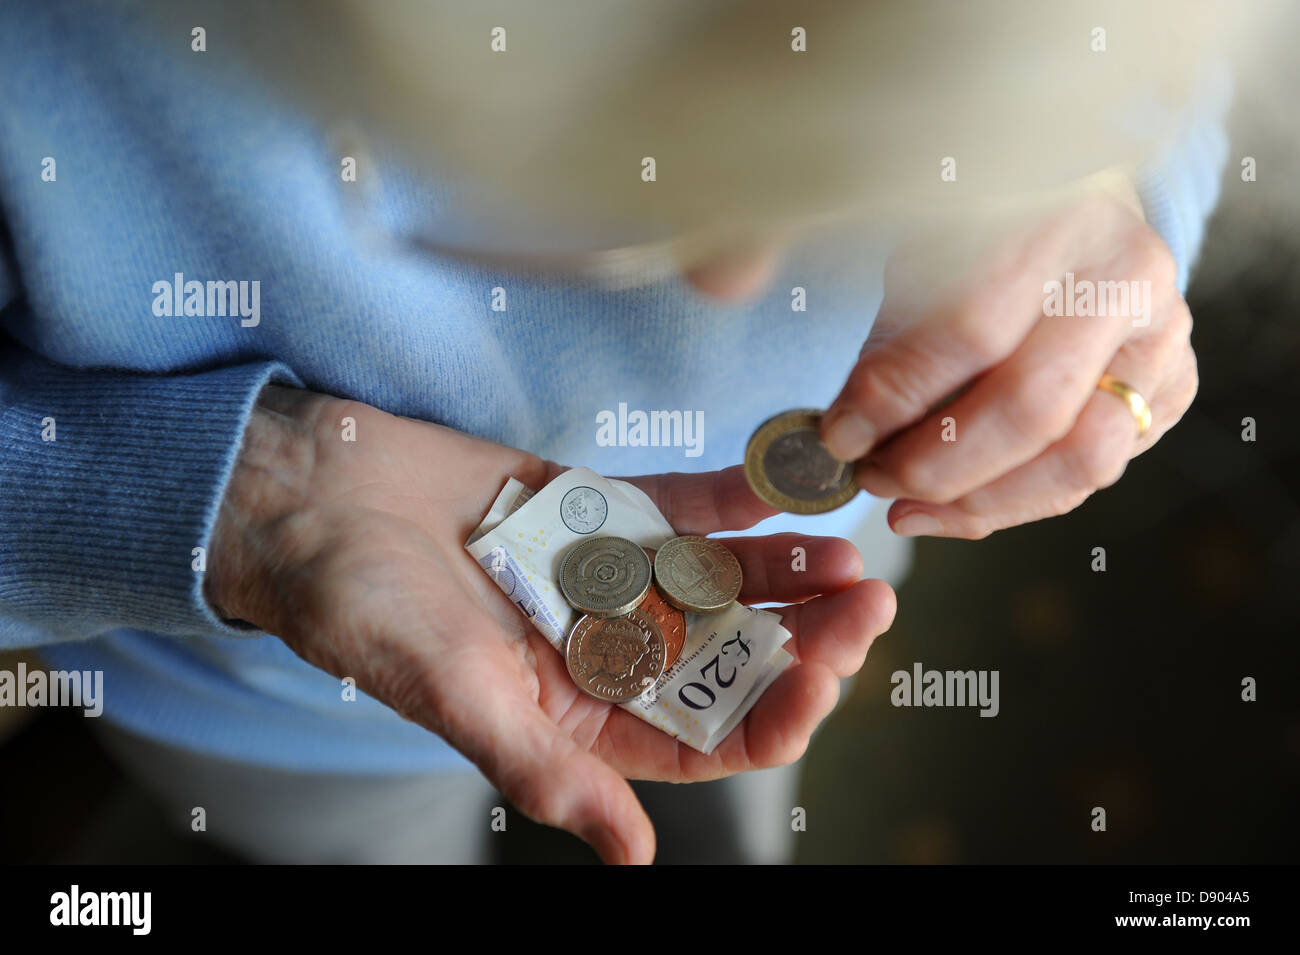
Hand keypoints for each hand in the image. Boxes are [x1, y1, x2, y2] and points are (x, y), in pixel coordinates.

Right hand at [207, 386, 894, 863]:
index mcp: (579, 717)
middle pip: (732, 658)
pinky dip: (738, 504)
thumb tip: (632, 859)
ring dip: (788, 573)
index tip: (823, 677)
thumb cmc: (367, 610)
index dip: (773, 713)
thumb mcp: (458, 698)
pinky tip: (791, 492)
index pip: (704, 734)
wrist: (315, 502)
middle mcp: (607, 653)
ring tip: (848, 556)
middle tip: (868, 606)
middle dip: (806, 638)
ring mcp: (610, 580)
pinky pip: (684, 511)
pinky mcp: (601, 511)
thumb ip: (547, 771)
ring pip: (723, 585)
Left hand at [819, 189, 1197, 537]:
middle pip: (1035, 408)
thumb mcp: (918, 262)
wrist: (1064, 226)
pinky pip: (1084, 483)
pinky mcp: (1169, 397)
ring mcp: (1165, 343)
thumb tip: (850, 437)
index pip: (973, 330)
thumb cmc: (978, 242)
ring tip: (902, 498)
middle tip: (872, 476)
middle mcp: (1131, 280)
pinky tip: (942, 508)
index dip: (897, 395)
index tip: (839, 434)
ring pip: (1079, 461)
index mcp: (1063, 218)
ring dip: (976, 499)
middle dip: (936, 462)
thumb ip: (890, 345)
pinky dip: (1005, 506)